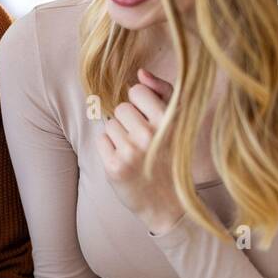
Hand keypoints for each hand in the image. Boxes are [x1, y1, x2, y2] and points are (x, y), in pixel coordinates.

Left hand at [93, 68, 185, 235]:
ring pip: (109, 125)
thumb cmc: (170, 156)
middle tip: (143, 141)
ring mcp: (131, 152)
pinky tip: (125, 161)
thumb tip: (140, 73)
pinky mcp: (114, 167)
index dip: (139, 104)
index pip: (136, 92)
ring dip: (118, 136)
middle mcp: (150, 135)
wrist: (168, 204)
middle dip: (128, 122)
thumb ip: (163, 92)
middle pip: (120, 109)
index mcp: (169, 121)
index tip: (148, 119)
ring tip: (135, 152)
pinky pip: (101, 141)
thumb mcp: (176, 123)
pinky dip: (109, 149)